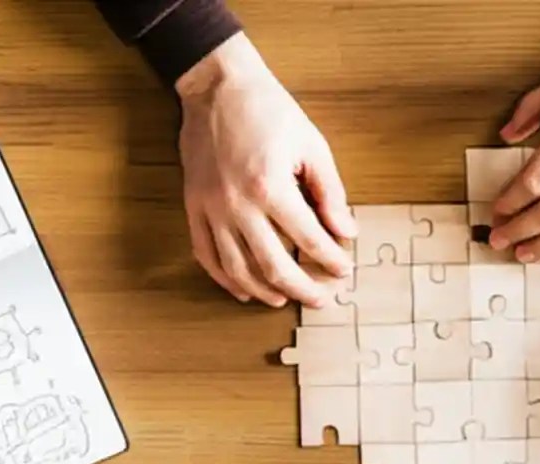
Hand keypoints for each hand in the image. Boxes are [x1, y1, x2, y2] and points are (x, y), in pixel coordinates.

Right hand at [176, 34, 356, 307]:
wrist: (217, 87)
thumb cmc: (267, 111)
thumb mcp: (312, 145)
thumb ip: (330, 193)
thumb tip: (346, 231)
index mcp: (271, 185)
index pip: (309, 239)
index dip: (331, 259)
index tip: (345, 269)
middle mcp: (237, 204)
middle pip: (273, 265)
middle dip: (303, 288)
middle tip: (321, 298)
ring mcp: (211, 208)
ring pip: (237, 269)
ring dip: (264, 291)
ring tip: (284, 299)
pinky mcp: (194, 207)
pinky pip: (206, 254)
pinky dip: (224, 278)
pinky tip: (243, 290)